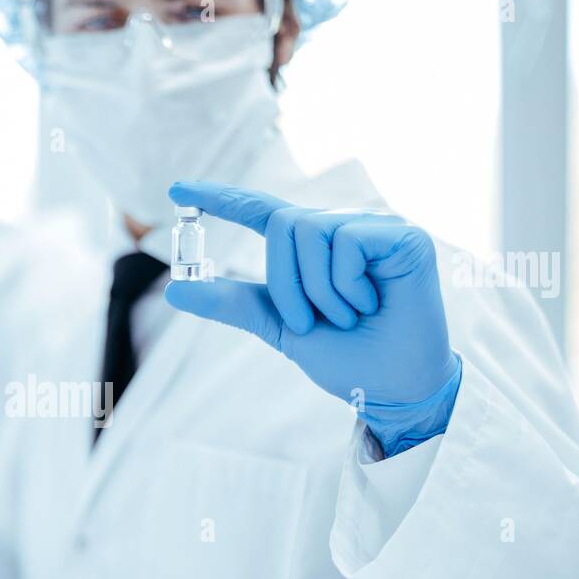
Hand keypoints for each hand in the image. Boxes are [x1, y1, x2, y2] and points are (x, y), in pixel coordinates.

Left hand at [165, 181, 462, 454]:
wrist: (390, 389)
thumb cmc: (345, 357)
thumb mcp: (280, 327)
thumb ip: (233, 303)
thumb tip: (174, 289)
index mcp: (310, 249)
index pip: (260, 211)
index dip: (220, 198)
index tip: (176, 189)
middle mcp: (341, 229)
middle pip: (284, 223)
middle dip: (286, 283)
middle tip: (310, 322)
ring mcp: (374, 229)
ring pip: (312, 231)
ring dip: (320, 291)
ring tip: (349, 316)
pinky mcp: (404, 237)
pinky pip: (349, 242)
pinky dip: (349, 285)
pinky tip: (373, 304)